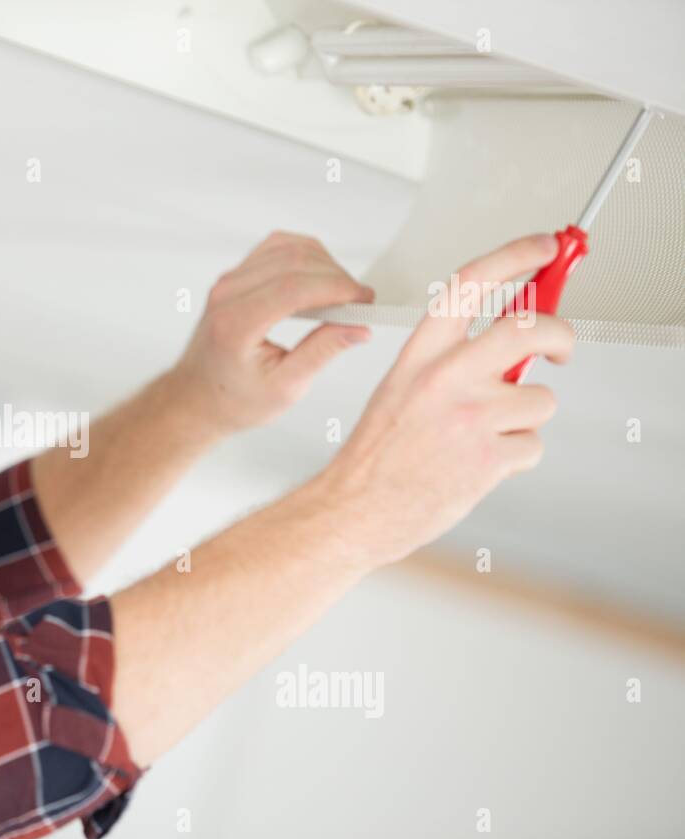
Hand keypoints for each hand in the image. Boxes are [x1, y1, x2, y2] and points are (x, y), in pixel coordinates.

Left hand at [168, 230, 374, 437]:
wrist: (198, 397)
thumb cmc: (236, 399)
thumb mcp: (284, 388)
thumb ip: (322, 352)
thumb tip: (360, 328)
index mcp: (236, 324)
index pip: (294, 288)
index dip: (337, 287)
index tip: (365, 300)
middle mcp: (227, 295)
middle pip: (293, 261)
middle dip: (337, 276)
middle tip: (361, 302)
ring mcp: (228, 281)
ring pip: (287, 247)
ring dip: (324, 264)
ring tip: (342, 296)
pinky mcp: (235, 275)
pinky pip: (276, 248)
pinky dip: (306, 257)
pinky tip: (320, 281)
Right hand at [310, 233, 575, 568]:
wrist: (356, 509)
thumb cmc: (377, 456)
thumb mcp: (400, 388)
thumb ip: (450, 362)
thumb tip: (511, 342)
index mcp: (419, 354)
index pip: (471, 283)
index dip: (515, 256)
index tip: (544, 249)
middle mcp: (446, 377)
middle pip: (531, 327)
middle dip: (561, 335)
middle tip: (562, 350)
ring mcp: (471, 416)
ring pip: (540, 399)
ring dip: (524, 420)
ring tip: (485, 437)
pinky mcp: (489, 457)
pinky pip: (533, 445)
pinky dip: (515, 458)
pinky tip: (479, 465)